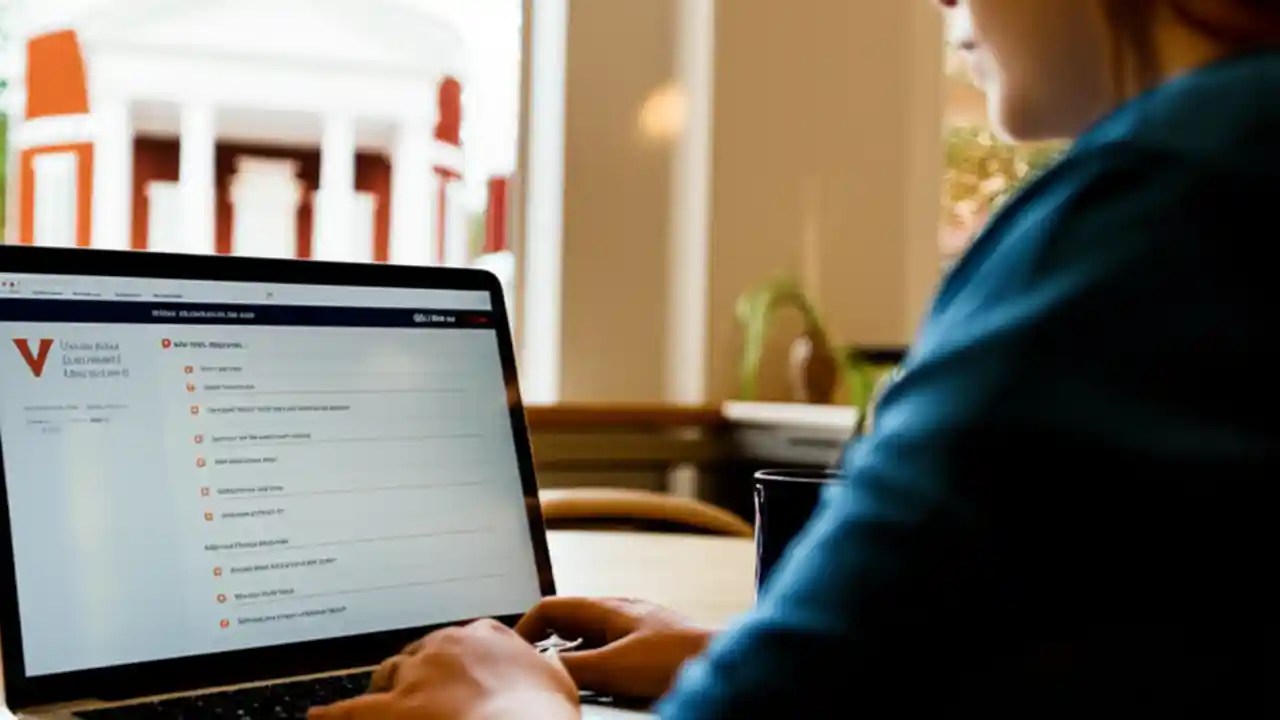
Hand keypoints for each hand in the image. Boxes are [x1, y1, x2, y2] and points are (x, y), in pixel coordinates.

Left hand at [308, 619, 577, 719]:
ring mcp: (416, 677)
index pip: (461, 641)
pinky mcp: (390, 710)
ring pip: (387, 675)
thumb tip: (545, 668)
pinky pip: (350, 712)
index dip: (453, 660)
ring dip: (382, 688)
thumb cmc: (542, 716)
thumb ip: (540, 667)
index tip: (453, 672)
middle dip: (416, 671)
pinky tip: (319, 717)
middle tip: (417, 694)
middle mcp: (446, 648)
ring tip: (372, 702)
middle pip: (420, 655)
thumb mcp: (555, 681)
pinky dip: (332, 715)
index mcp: (487, 637)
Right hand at [515, 597, 713, 700]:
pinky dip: (595, 668)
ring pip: (589, 641)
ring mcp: (636, 629)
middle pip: (567, 623)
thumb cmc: (676, 658)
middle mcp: (619, 613)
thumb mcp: (614, 666)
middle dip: (546, 646)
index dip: (525, 629)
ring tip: (561, 682)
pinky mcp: (650, 648)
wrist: (722, 662)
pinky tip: (599, 688)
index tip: (512, 655)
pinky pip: (610, 654)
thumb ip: (574, 666)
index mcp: (607, 607)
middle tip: (531, 671)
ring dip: (571, 659)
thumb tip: (539, 667)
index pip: (550, 608)